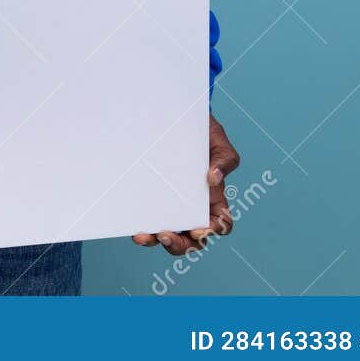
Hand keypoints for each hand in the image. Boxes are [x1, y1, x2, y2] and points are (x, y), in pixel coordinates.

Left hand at [132, 113, 239, 256]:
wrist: (171, 115)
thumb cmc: (199, 130)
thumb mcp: (216, 139)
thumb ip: (225, 159)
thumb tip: (214, 178)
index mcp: (212, 197)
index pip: (220, 222)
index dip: (214, 230)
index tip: (201, 228)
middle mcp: (191, 206)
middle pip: (192, 239)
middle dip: (181, 245)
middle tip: (167, 236)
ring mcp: (169, 204)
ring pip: (167, 235)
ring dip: (156, 241)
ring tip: (144, 236)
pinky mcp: (149, 198)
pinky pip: (146, 220)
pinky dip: (142, 229)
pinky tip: (134, 228)